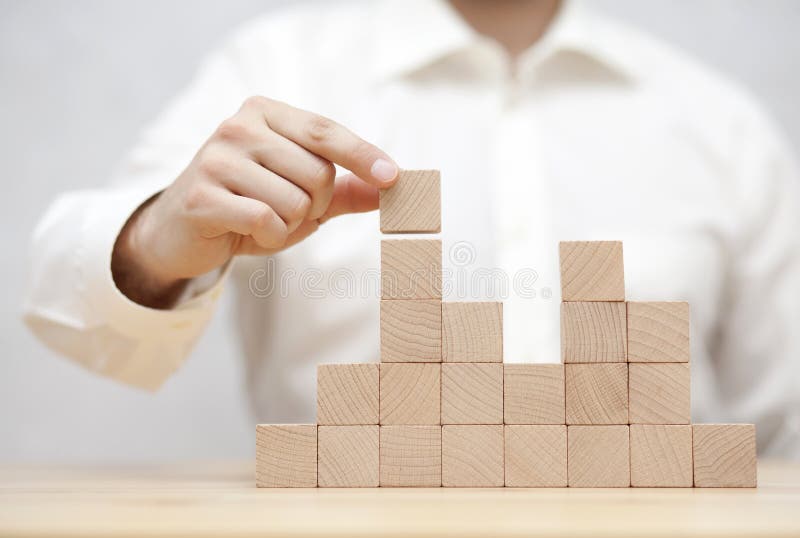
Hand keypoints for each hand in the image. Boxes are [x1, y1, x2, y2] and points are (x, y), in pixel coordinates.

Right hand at [111, 96, 397, 307]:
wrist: (182, 232)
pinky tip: (248, 232)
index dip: (363, 155)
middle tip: (285, 208)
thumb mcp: (301, 195)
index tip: (393, 177)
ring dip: (291, 224)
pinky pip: (267, 221)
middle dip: (315, 204)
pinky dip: (271, 238)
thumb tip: (392, 187)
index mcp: (264, 113)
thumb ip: (345, 189)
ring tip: (263, 219)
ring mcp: (217, 159)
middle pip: (318, 173)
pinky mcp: (203, 195)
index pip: (326, 131)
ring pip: (295, 201)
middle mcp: (238, 126)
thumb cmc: (248, 206)